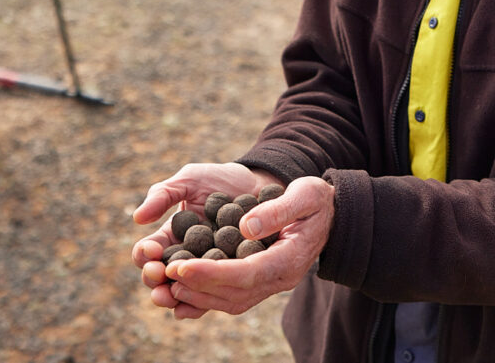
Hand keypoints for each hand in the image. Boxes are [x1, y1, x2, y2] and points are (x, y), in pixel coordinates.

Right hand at [130, 162, 283, 319]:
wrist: (258, 187)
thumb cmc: (219, 181)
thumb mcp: (190, 180)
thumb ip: (163, 194)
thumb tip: (137, 218)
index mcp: (170, 238)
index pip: (147, 253)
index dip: (144, 255)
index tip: (152, 250)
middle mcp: (184, 260)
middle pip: (160, 280)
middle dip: (154, 281)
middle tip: (159, 274)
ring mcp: (206, 272)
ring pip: (182, 294)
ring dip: (173, 298)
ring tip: (173, 295)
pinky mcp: (228, 279)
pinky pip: (212, 297)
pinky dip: (200, 305)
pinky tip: (195, 306)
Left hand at [157, 176, 334, 316]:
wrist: (329, 213)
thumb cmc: (316, 198)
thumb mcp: (305, 193)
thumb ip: (277, 209)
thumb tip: (246, 226)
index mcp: (291, 258)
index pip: (247, 273)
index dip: (212, 274)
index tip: (181, 267)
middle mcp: (280, 278)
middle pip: (235, 293)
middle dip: (198, 287)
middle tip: (164, 276)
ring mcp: (271, 284)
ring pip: (231, 301)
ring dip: (198, 296)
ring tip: (167, 284)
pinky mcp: (260, 281)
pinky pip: (232, 298)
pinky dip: (206, 297)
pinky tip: (182, 288)